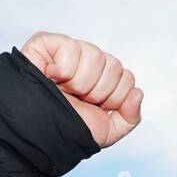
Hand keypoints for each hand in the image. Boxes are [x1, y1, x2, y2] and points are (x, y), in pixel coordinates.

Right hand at [20, 32, 142, 148]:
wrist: (37, 134)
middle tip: (78, 99)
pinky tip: (51, 77)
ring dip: (81, 82)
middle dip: (98, 92)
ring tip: (65, 90)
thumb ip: (130, 117)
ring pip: (95, 55)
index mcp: (103, 79)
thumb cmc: (68, 130)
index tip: (95, 107)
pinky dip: (63, 69)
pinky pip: (70, 47)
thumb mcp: (107, 131)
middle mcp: (87, 61)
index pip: (127, 78)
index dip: (114, 98)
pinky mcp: (46, 42)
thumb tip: (138, 93)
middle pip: (114, 66)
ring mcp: (68, 50)